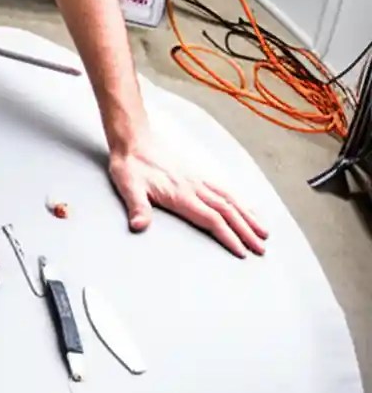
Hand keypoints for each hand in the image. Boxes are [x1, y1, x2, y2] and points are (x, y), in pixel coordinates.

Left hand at [108, 137, 268, 257]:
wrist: (134, 141)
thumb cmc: (130, 166)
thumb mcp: (128, 187)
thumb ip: (137, 207)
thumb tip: (138, 226)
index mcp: (181, 194)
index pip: (211, 219)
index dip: (229, 236)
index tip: (242, 251)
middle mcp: (195, 187)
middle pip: (228, 212)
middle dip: (246, 232)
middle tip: (262, 249)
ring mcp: (199, 180)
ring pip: (231, 200)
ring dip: (249, 217)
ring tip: (264, 232)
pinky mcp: (198, 174)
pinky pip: (225, 189)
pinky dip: (241, 200)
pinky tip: (248, 207)